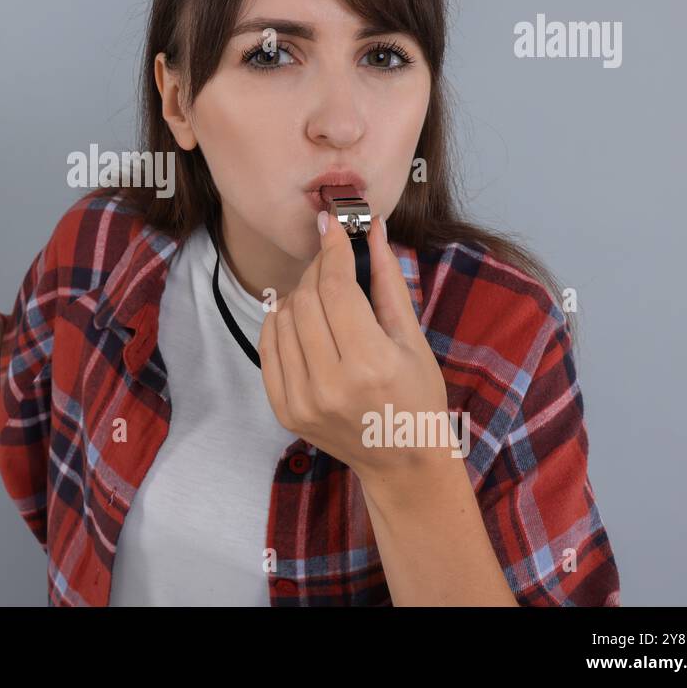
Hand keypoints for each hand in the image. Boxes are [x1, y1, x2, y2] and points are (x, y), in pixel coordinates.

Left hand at [258, 210, 454, 485]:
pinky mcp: (284, 410)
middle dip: (317, 271)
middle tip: (332, 263)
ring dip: (300, 296)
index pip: (335, 288)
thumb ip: (386, 280)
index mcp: (370, 365)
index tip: (333, 226)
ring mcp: (302, 401)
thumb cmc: (417, 396)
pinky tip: (302, 320)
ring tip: (322, 297)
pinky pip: (269, 347)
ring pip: (283, 319)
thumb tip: (370, 229)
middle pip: (305, 300)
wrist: (402, 461)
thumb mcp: (412, 338)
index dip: (332, 250)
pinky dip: (281, 324)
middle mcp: (330, 385)